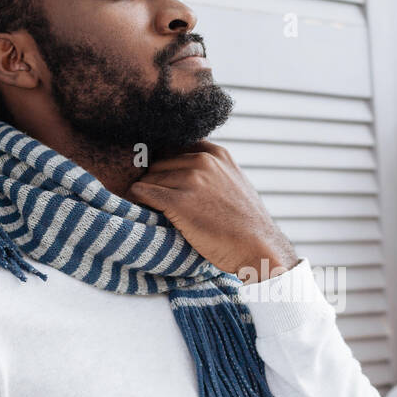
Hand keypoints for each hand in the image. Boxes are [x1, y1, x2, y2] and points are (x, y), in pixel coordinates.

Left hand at [127, 141, 296, 279]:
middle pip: (158, 164)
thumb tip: (185, 171)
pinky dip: (138, 201)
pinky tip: (144, 211)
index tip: (164, 182)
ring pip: (149, 179)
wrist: (258, 248)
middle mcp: (202, 161)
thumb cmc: (246, 224)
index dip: (166, 166)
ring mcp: (191, 180)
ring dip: (147, 195)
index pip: (174, 148)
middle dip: (156, 183)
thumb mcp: (235, 183)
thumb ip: (212, 171)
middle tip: (157, 202)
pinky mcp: (179, 202)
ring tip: (153, 211)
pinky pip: (142, 192)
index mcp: (215, 154)